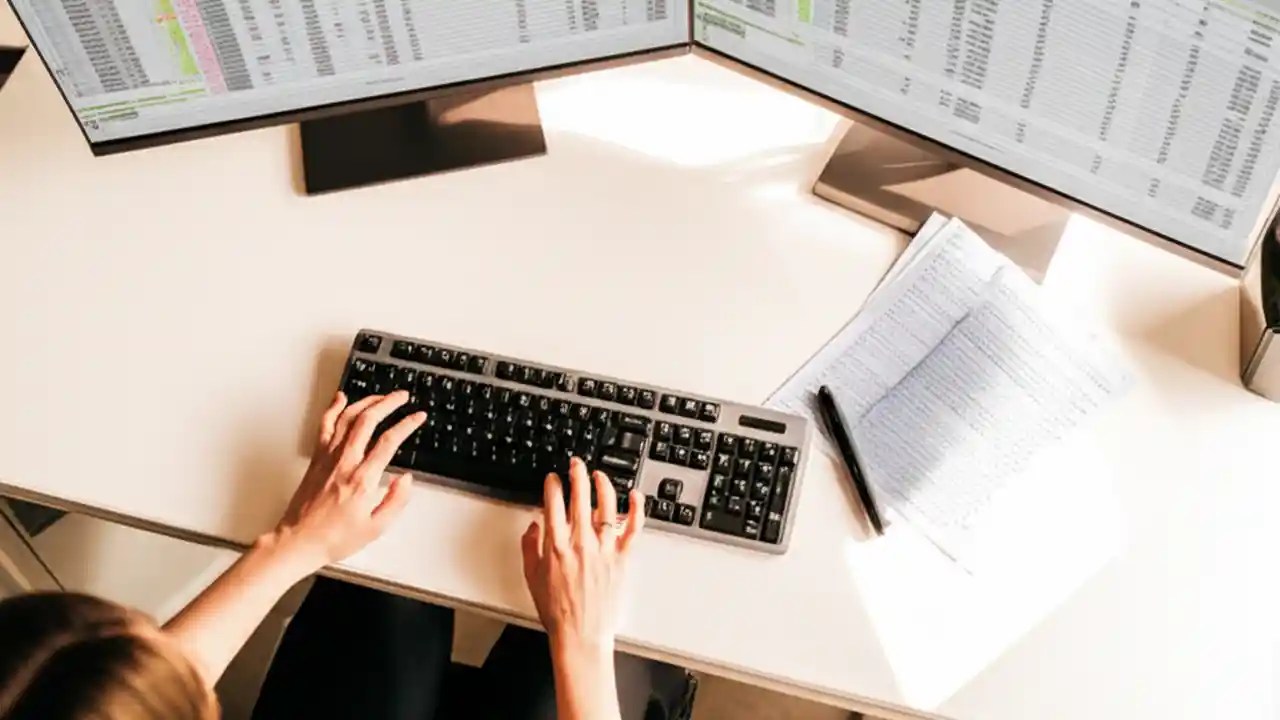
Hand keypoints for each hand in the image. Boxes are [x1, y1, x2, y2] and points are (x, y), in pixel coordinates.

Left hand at [271, 390, 423, 571]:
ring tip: (380, 397)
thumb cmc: (334, 538)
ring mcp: (328, 458)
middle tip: (401, 397)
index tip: (417, 417)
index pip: (389, 441)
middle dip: (388, 403)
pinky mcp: (316, 458)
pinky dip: (333, 408)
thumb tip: (406, 479)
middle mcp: (344, 463)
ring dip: (366, 402)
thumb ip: (396, 501)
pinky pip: (325, 426)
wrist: (298, 541)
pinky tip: (341, 399)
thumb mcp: (376, 529)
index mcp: (362, 480)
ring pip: (346, 418)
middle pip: (367, 420)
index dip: (407, 424)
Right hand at [521, 458, 643, 658]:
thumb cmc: (558, 610)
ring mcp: (604, 549)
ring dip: (603, 485)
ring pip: (606, 506)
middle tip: (576, 464)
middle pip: (579, 497)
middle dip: (577, 474)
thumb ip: (530, 547)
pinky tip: (634, 495)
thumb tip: (533, 526)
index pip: (553, 504)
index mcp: (556, 546)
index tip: (552, 478)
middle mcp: (581, 543)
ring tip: (599, 475)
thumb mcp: (532, 577)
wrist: (581, 634)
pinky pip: (633, 528)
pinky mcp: (622, 558)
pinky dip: (636, 509)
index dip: (552, 485)